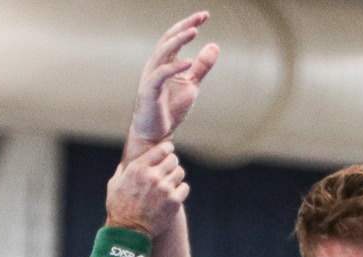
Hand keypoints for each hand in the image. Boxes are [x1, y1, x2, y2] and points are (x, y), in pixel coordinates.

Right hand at [106, 141, 188, 236]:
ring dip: (175, 177)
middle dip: (171, 163)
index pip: (162, 149)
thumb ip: (122, 170)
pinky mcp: (174, 201)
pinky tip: (172, 195)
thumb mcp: (114, 185)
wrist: (128, 231)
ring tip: (169, 184)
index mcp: (138, 168)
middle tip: (168, 170)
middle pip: (173, 159)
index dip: (167, 149)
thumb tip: (126, 162)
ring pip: (180, 172)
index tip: (168, 151)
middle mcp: (152, 176)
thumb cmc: (119, 208)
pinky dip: (180, 190)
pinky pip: (184, 187)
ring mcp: (164, 189)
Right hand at [126, 12, 218, 159]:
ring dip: (178, 41)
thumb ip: (202, 66)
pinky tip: (188, 62)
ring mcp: (150, 78)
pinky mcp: (148, 91)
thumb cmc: (170, 109)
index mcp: (164, 62)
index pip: (175, 37)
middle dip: (184, 26)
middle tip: (202, 17)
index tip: (205, 15)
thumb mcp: (192, 85)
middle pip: (168, 39)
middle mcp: (155, 66)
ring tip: (194, 32)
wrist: (156, 134)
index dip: (188, 24)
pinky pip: (160, 75)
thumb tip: (214, 45)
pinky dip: (173, 67)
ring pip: (162, 53)